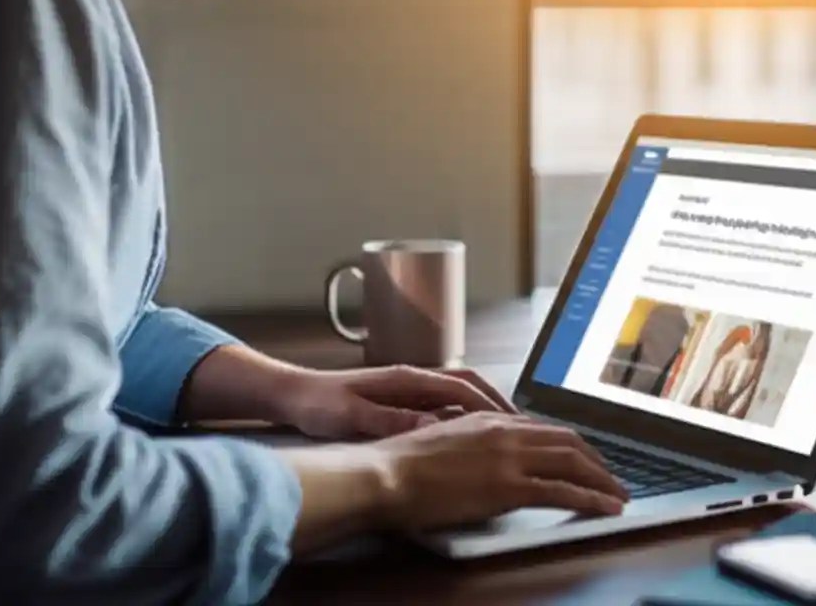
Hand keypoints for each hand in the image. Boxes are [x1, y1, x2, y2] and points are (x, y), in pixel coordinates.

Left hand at [280, 365, 518, 439]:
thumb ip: (391, 420)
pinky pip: (445, 404)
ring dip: (486, 410)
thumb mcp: (351, 416)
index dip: (491, 407)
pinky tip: (472, 437)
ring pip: (460, 394)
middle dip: (500, 405)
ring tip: (508, 434)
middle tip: (525, 429)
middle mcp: (413, 378)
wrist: (290, 394)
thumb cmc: (317, 405)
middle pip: (470, 386)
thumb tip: (432, 427)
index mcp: (406, 379)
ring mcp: (408, 388)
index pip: (461, 388)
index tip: (515, 425)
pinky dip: (466, 416)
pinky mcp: (402, 400)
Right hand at [370, 412, 628, 529]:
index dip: (571, 445)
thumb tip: (486, 456)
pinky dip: (591, 498)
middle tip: (611, 477)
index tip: (585, 458)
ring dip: (602, 480)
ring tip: (618, 495)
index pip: (544, 428)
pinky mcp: (509, 487)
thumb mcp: (443, 439)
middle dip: (596, 460)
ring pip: (573, 462)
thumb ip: (471, 442)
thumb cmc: (402, 464)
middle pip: (568, 441)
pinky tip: (605, 508)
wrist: (386, 474)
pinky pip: (562, 491)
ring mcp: (509, 458)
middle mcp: (506, 432)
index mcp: (490, 419)